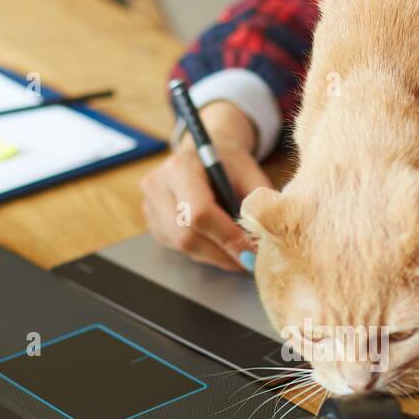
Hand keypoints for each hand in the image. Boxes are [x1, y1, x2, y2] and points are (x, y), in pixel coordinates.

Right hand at [141, 101, 273, 270]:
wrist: (203, 156)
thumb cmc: (229, 164)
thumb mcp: (250, 172)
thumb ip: (259, 200)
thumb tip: (268, 234)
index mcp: (181, 167)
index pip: (200, 212)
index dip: (228, 237)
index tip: (251, 254)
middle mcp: (158, 185)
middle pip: (187, 235)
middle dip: (222, 253)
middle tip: (249, 262)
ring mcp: (150, 206)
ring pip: (183, 246)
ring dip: (215, 256)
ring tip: (239, 255)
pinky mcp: (153, 223)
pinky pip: (179, 249)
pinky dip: (205, 252)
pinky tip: (220, 245)